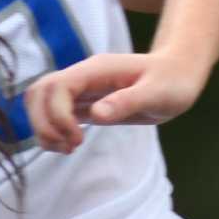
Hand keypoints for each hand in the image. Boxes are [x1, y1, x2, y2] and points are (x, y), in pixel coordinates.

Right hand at [26, 52, 204, 153]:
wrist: (178, 76)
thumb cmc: (173, 82)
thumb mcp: (158, 93)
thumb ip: (128, 101)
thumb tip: (97, 114)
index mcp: (97, 70)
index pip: (57, 87)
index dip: (58, 115)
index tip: (78, 139)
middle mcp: (84, 76)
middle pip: (39, 92)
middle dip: (44, 123)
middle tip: (70, 146)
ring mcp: (82, 89)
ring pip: (41, 103)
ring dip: (45, 129)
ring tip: (68, 148)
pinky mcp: (84, 103)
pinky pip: (53, 113)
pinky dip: (53, 131)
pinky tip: (70, 145)